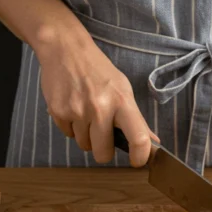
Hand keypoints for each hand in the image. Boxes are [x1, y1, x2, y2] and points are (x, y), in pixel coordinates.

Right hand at [36, 30, 157, 166]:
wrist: (66, 49)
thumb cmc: (98, 70)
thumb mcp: (123, 89)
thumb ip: (137, 118)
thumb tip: (153, 142)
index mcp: (122, 101)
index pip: (139, 138)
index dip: (140, 156)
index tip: (137, 161)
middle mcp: (101, 108)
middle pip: (103, 153)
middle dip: (103, 149)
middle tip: (102, 132)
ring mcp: (78, 111)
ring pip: (84, 145)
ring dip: (86, 135)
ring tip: (85, 112)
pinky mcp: (59, 112)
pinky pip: (68, 135)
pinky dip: (71, 126)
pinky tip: (72, 107)